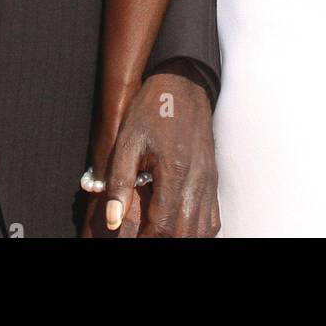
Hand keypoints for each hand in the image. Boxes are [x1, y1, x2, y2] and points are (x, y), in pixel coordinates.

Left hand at [87, 67, 219, 237]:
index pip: (164, 225)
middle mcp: (198, 181)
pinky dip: (198, 232)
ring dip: (183, 239)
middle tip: (144, 239)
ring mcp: (209, 181)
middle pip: (186, 233)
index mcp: (175, 171)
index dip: (147, 241)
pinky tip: (182, 231)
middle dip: (164, 242)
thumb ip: (120, 182)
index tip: (132, 241)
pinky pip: (212, 219)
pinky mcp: (213, 179)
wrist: (183, 84)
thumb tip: (112, 220)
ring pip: (203, 230)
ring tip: (160, 236)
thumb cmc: (152, 109)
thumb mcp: (128, 140)